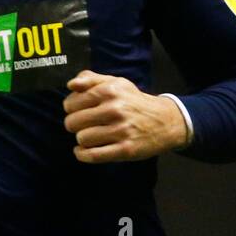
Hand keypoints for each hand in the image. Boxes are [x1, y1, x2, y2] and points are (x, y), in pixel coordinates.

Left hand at [63, 71, 188, 162]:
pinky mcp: (125, 149)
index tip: (80, 111)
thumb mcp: (115, 83)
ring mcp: (121, 130)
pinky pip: (92, 155)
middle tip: (86, 125)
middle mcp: (115, 109)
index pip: (70, 104)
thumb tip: (71, 84)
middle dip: (75, 125)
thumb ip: (90, 79)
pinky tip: (83, 150)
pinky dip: (82, 154)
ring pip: (82, 139)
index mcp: (109, 91)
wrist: (166, 121)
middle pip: (72, 123)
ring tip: (91, 135)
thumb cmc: (133, 101)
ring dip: (82, 140)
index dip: (71, 110)